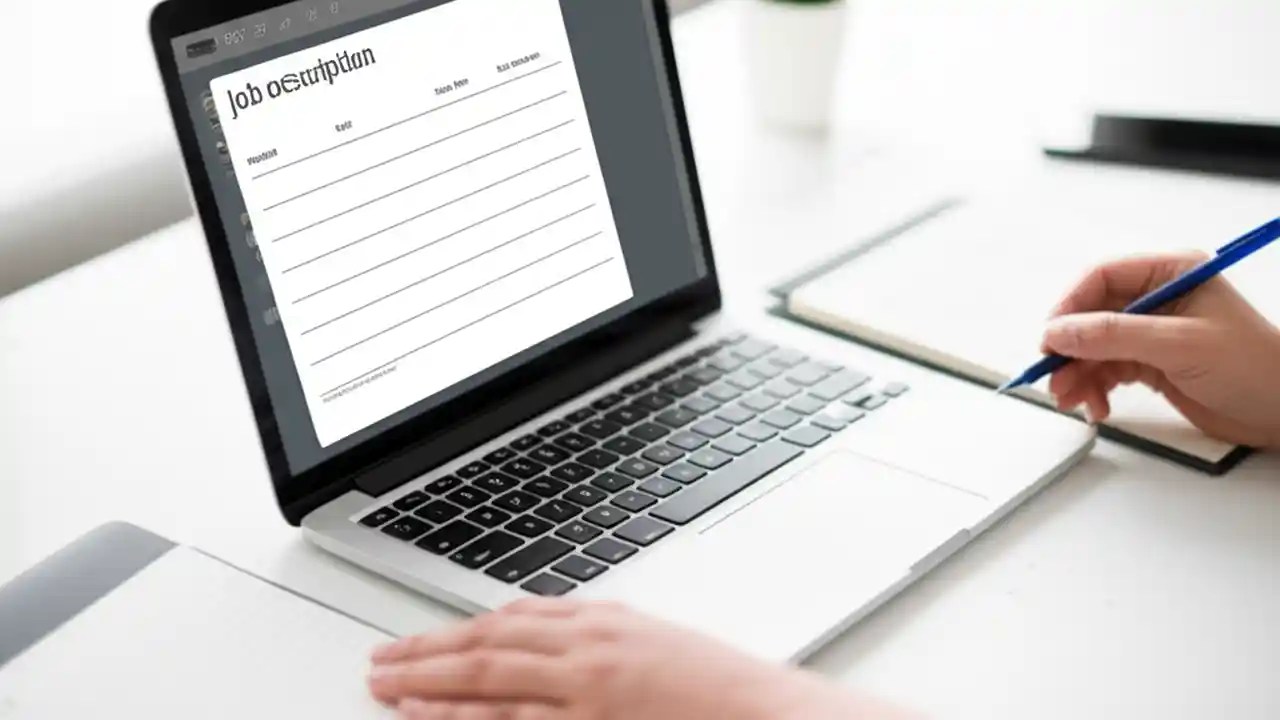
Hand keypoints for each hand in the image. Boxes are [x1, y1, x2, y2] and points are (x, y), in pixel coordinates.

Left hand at [368, 598, 916, 719]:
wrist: (768, 714)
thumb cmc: (719, 687)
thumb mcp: (654, 644)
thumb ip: (599, 638)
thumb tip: (546, 634)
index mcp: (603, 619)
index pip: (511, 616)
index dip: (459, 627)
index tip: (424, 637)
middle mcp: (588, 645)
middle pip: (487, 640)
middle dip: (427, 649)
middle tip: (380, 659)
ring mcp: (587, 686)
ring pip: (487, 674)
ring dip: (428, 679)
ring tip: (383, 683)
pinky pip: (511, 719)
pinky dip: (462, 716)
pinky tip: (424, 716)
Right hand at [1042, 252, 1279, 447]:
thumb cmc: (1255, 368)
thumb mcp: (1180, 345)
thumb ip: (1115, 336)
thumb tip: (1059, 332)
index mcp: (1172, 273)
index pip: (1103, 277)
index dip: (1071, 305)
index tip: (1051, 337)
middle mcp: (1159, 298)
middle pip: (1092, 314)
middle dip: (1070, 347)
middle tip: (1053, 375)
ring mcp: (1153, 332)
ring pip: (1094, 346)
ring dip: (1077, 373)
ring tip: (1072, 399)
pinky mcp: (1152, 364)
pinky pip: (1107, 370)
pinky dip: (1095, 388)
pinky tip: (1098, 406)